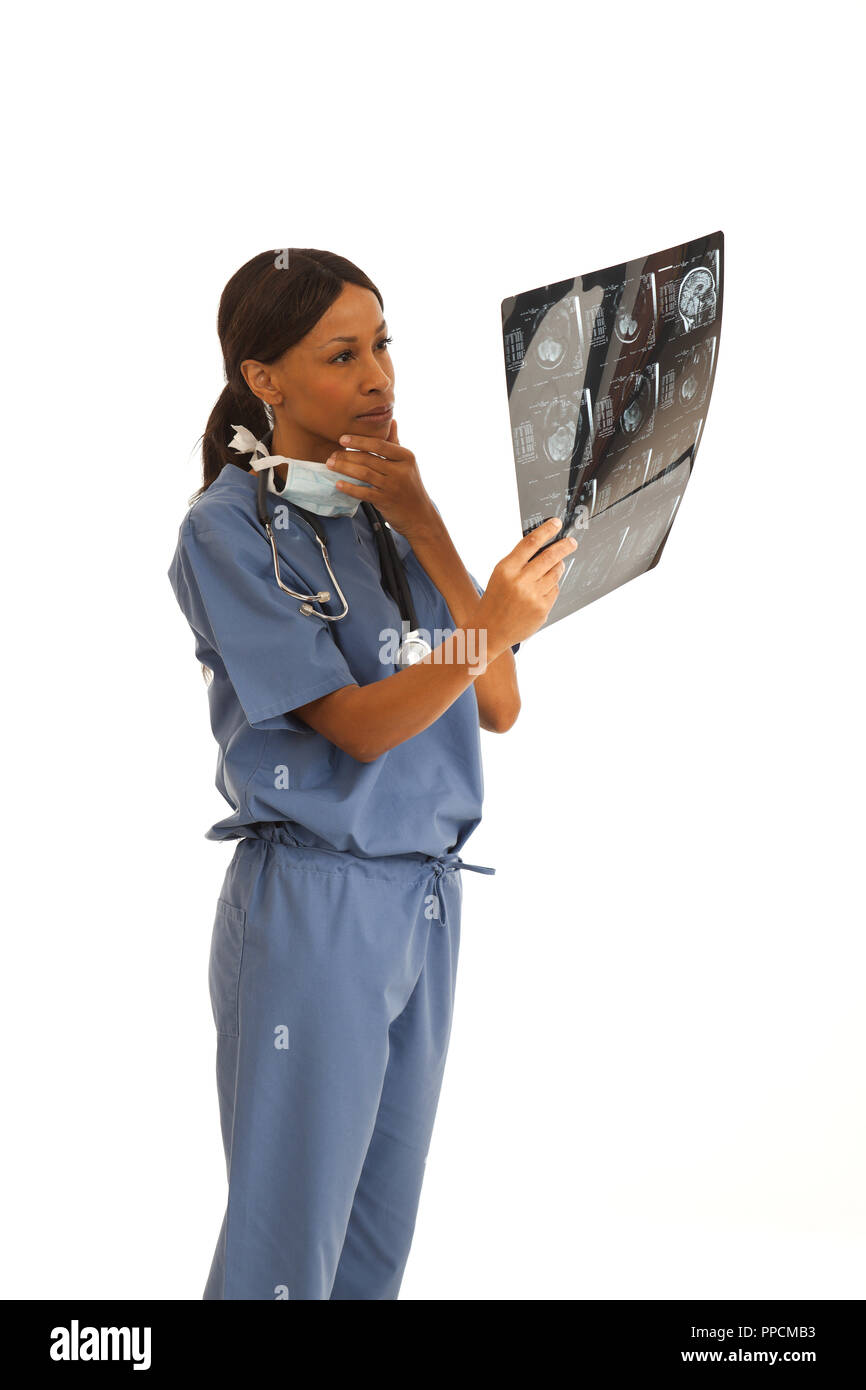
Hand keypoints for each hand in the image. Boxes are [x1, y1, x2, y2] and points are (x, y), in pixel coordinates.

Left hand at [325, 418, 437, 539]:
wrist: (419, 515)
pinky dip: (350, 488)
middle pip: (368, 459)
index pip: (379, 444)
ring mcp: (393, 486)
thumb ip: (396, 443)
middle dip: (347, 456)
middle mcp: (400, 470)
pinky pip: (363, 493)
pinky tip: (338, 484)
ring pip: (364, 474)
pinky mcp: (386, 501)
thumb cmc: (410, 486)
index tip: (342, 439)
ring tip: (330, 465)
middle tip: (332, 455)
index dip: (359, 441)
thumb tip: (392, 420)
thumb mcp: (407, 463)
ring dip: (344, 468)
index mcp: (406, 457)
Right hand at [477, 518, 578, 653]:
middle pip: (550, 556)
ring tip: (555, 566)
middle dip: (564, 546)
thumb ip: (520, 561)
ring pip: (555, 573)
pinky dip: (551, 587)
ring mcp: (533, 596)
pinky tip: (541, 591)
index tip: (556, 523)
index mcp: (506, 569)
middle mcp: (520, 582)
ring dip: (558, 567)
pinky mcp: (542, 609)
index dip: (546, 530)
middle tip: (571, 542)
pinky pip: (554, 590)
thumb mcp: (500, 575)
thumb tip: (545, 545)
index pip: (531, 543)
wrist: (490, 630)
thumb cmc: (495, 600)